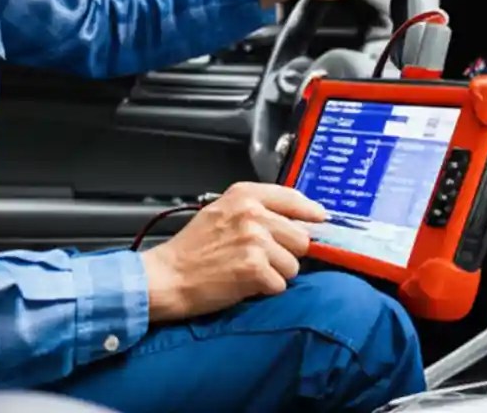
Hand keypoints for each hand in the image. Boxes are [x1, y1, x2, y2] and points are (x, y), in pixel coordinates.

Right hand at [140, 182, 327, 321]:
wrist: (168, 276)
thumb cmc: (191, 249)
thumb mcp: (219, 213)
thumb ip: (255, 210)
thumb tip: (300, 218)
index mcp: (243, 196)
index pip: (293, 198)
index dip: (309, 212)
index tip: (318, 219)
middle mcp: (251, 214)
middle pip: (301, 237)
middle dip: (287, 252)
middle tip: (261, 257)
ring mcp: (254, 241)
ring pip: (294, 265)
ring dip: (276, 274)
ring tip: (247, 271)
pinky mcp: (255, 269)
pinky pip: (281, 285)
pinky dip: (265, 289)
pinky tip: (243, 283)